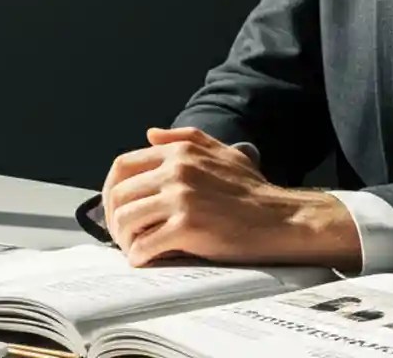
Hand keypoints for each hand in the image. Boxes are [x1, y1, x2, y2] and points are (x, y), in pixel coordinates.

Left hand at [100, 127, 360, 271]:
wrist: (281, 218)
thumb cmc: (253, 190)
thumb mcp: (222, 152)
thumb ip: (185, 139)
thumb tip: (150, 133)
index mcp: (180, 152)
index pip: (123, 165)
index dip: (111, 189)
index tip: (116, 207)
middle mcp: (176, 170)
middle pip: (119, 194)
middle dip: (113, 218)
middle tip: (122, 234)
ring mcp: (181, 198)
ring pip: (126, 219)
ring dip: (123, 239)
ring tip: (133, 247)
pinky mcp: (188, 227)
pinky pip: (145, 244)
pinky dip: (139, 256)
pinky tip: (145, 259)